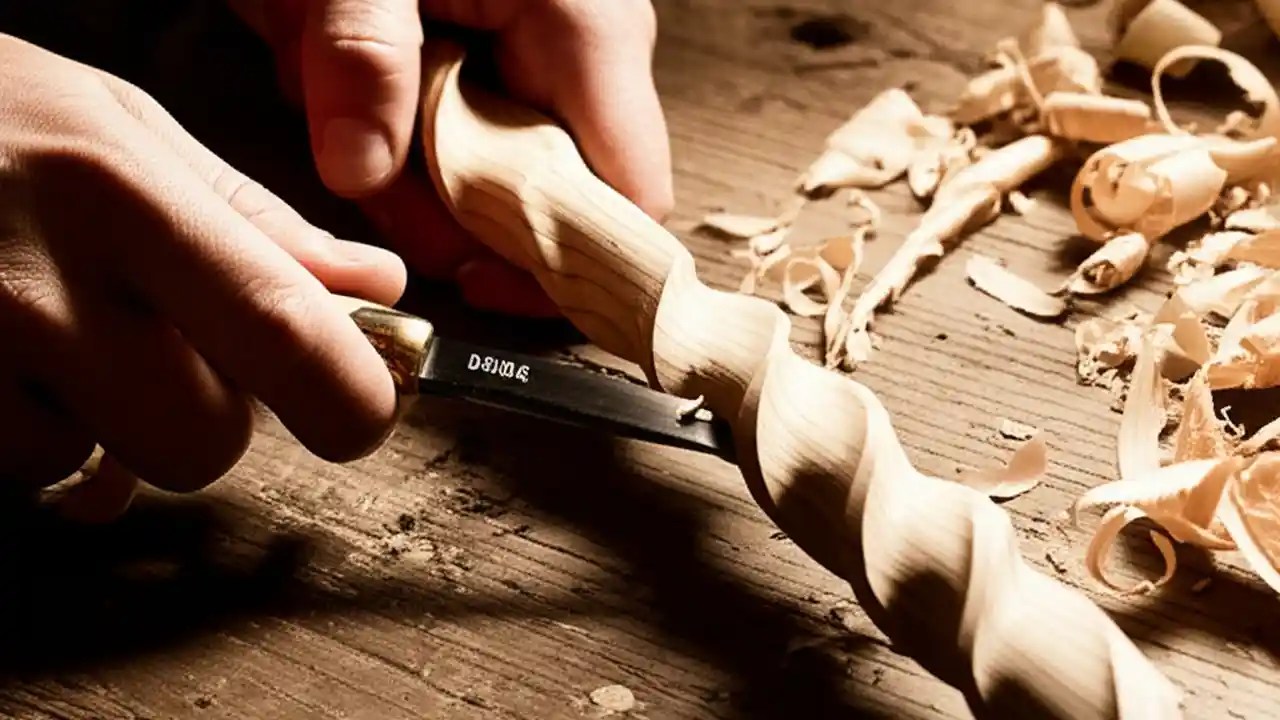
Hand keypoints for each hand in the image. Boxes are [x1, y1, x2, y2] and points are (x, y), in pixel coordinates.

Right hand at [0, 34, 407, 516]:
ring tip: (56, 331)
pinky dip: (32, 429)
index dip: (350, 396)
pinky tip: (7, 356)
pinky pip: (26, 468)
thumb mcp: (119, 129)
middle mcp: (41, 287)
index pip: (281, 330)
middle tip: (167, 352)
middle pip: (204, 442)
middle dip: (208, 418)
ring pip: (104, 469)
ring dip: (106, 423)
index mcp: (123, 198)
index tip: (364, 409)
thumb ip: (251, 219)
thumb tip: (372, 286)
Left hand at [227, 0, 673, 316]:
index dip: (566, 268)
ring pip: (468, 180)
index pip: (628, 202)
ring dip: (383, 150)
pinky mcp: (477, 67)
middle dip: (428, 197)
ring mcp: (527, 68)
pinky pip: (431, 141)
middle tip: (351, 139)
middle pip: (532, 204)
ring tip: (327, 57)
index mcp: (591, 37)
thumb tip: (360, 168)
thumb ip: (364, 54)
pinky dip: (369, 119)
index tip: (476, 286)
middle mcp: (575, 66)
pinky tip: (331, 54)